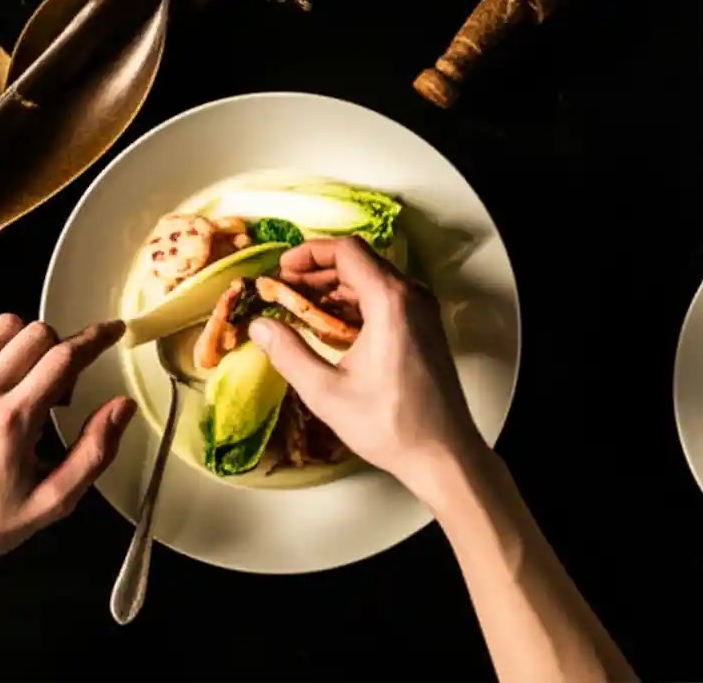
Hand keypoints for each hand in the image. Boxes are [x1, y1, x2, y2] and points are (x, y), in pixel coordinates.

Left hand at [0, 314, 135, 614]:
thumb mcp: (53, 501)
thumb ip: (94, 452)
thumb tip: (123, 406)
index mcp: (13, 421)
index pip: (65, 357)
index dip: (95, 338)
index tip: (112, 331)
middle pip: (35, 333)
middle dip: (60, 349)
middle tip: (59, 389)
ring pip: (0, 328)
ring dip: (25, 344)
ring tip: (26, 382)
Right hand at [248, 238, 482, 505]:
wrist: (443, 453)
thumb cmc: (389, 424)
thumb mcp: (327, 392)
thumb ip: (289, 353)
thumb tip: (259, 326)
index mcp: (390, 301)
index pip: (346, 250)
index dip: (308, 253)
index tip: (281, 269)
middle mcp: (411, 296)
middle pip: (359, 261)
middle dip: (317, 271)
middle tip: (283, 289)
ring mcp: (422, 311)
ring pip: (372, 279)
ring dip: (334, 287)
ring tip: (299, 307)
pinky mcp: (424, 327)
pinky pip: (385, 299)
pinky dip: (354, 303)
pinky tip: (329, 326)